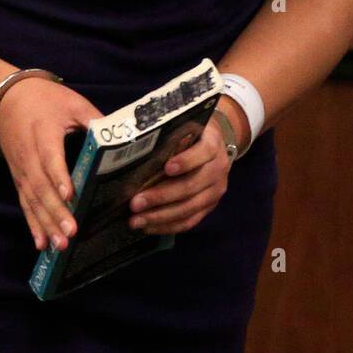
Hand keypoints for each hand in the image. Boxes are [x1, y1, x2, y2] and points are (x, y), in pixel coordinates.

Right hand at [0, 77, 102, 252]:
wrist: (7, 100)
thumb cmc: (45, 100)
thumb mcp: (71, 102)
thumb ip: (94, 119)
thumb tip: (123, 135)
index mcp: (43, 134)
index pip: (50, 158)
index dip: (59, 177)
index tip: (70, 196)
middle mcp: (29, 156)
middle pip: (40, 187)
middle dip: (55, 211)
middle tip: (70, 232)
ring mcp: (21, 170)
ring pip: (32, 200)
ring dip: (45, 224)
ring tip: (60, 244)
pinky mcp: (19, 179)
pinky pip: (25, 204)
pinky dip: (33, 225)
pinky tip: (40, 244)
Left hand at [126, 96, 247, 235]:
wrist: (215, 144)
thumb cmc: (191, 133)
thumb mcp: (185, 125)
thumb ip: (169, 135)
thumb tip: (134, 144)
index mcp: (213, 144)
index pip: (203, 152)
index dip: (186, 161)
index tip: (166, 167)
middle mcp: (218, 169)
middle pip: (191, 186)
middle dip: (161, 196)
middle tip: (135, 203)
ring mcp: (215, 191)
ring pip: (189, 208)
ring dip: (160, 217)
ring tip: (136, 220)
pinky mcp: (210, 207)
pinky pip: (189, 222)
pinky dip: (167, 226)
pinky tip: (148, 227)